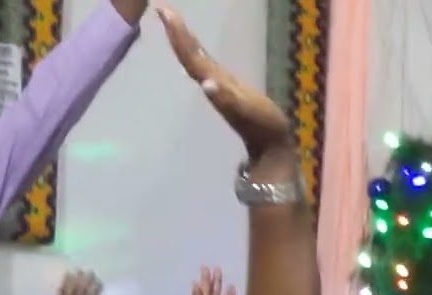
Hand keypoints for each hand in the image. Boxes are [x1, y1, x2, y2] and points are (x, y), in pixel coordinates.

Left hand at [156, 3, 292, 158]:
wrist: (269, 144)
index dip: (178, 35)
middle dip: (176, 32)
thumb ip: (228, 99)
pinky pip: (206, 64)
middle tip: (163, 9)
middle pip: (188, 54)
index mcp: (214, 82)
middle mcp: (211, 81)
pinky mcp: (227, 87)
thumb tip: (207, 84)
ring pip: (194, 59)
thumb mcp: (247, 111)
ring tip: (174, 22)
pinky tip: (195, 47)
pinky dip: (197, 52)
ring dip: (183, 40)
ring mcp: (218, 85)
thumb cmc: (262, 126)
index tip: (165, 13)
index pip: (191, 56)